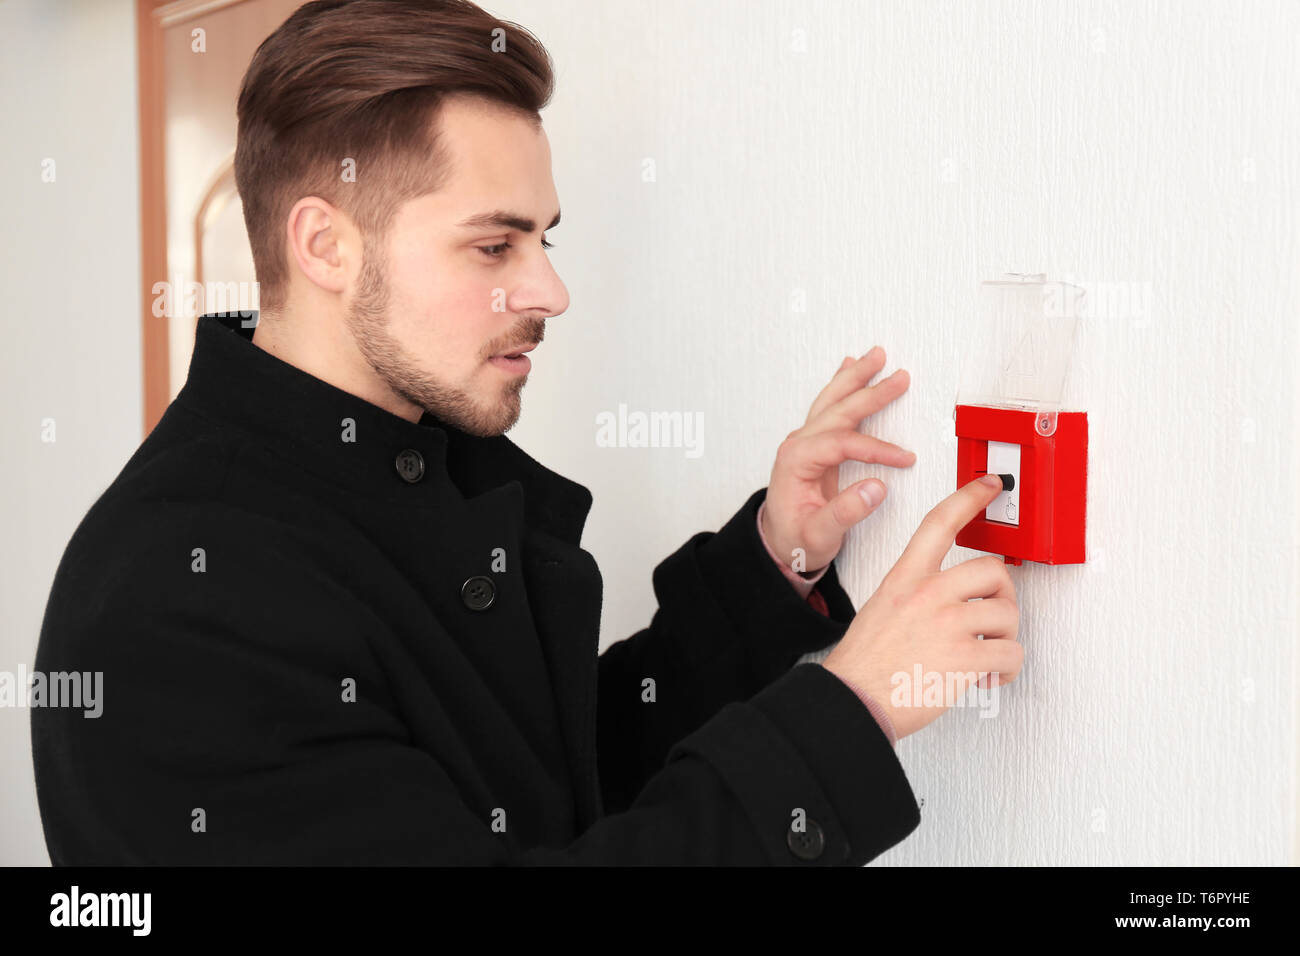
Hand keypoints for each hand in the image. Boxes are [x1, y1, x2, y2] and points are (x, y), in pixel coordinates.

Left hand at [761, 346, 915, 574]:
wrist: (779, 544)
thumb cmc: (795, 540)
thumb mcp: (820, 534)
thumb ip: (845, 512)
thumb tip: (876, 488)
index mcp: (797, 462)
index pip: (843, 443)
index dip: (877, 448)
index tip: (904, 458)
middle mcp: (798, 445)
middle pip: (838, 410)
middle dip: (870, 391)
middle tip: (900, 377)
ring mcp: (805, 442)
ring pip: (832, 401)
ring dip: (855, 377)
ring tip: (876, 356)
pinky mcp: (814, 445)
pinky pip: (830, 407)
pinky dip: (843, 386)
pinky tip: (849, 366)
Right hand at [821, 474, 1022, 739]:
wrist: (853, 700)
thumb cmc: (864, 664)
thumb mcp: (881, 607)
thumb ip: (915, 594)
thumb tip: (950, 598)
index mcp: (905, 578)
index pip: (939, 524)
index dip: (969, 499)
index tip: (988, 486)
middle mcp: (928, 595)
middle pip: (991, 571)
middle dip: (1002, 595)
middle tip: (994, 613)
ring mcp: (947, 625)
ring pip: (1007, 614)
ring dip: (1004, 637)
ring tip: (986, 652)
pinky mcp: (964, 658)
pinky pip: (1010, 653)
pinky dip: (1006, 669)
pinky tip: (987, 675)